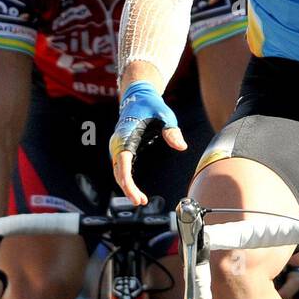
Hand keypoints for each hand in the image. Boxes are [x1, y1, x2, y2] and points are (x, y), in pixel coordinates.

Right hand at [110, 81, 185, 205]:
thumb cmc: (153, 105)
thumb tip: (181, 146)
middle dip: (127, 188)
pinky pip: (121, 169)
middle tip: (141, 201)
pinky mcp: (122, 150)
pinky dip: (127, 181)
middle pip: (118, 170)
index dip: (126, 178)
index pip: (122, 160)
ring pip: (118, 171)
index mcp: (126, 133)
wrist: (139, 96)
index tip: (132, 192)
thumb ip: (172, 131)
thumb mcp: (166, 115)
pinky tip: (138, 193)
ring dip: (127, 187)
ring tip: (141, 200)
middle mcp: (118, 141)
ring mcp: (118, 146)